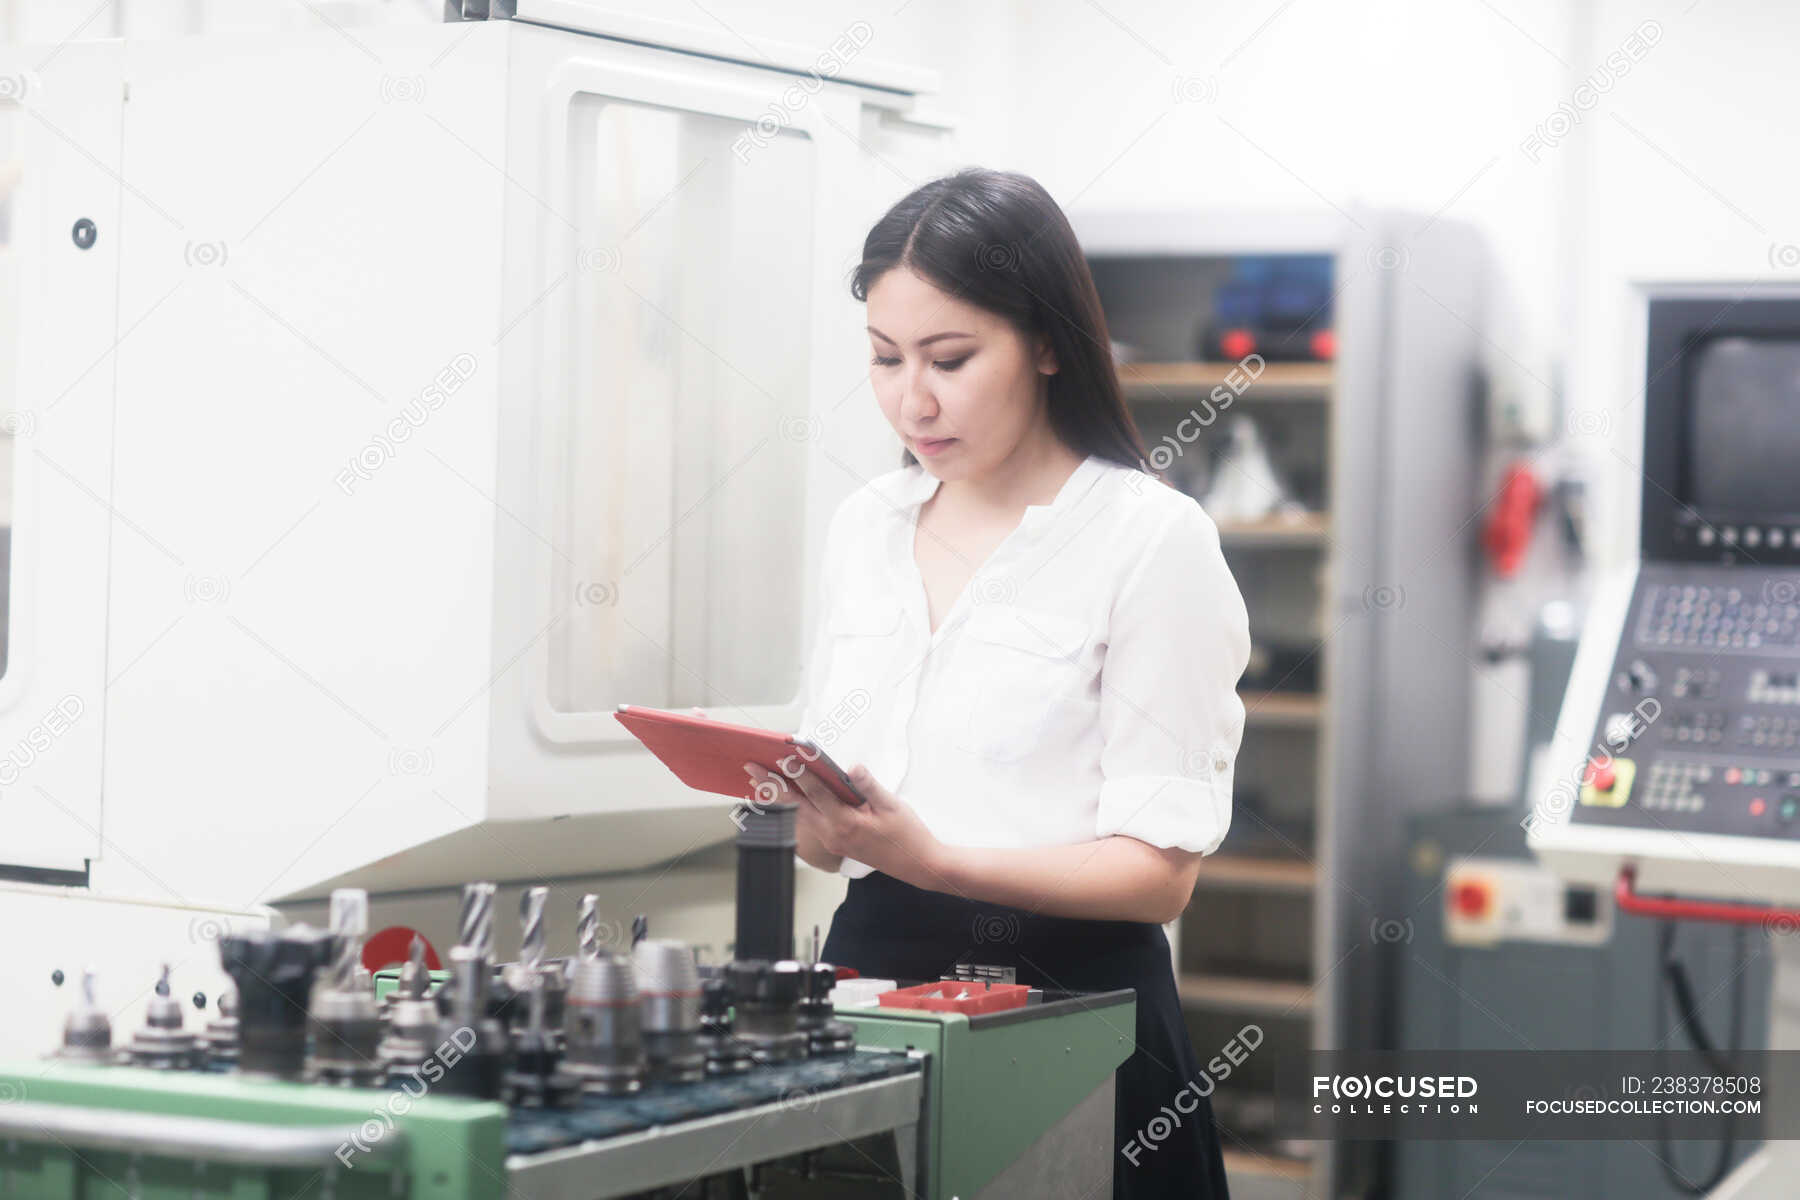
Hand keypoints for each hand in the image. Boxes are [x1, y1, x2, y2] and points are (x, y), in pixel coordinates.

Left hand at [743, 759, 946, 887]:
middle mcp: (833, 834)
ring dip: (777, 797)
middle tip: (751, 769)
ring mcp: (831, 841)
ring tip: (758, 782)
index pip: (816, 792)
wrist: (916, 864)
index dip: (799, 772)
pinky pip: (807, 823)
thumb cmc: (907, 834)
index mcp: (846, 823)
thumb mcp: (892, 805)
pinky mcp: (834, 844)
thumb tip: (852, 768)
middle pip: (795, 806)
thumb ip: (869, 786)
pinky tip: (785, 799)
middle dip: (772, 785)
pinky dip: (793, 809)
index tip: (783, 757)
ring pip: (797, 816)